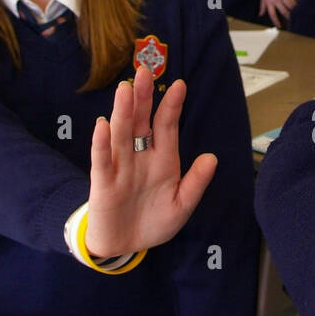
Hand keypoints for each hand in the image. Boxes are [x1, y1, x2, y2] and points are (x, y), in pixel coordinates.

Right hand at [86, 68, 216, 259]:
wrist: (126, 246)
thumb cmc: (154, 221)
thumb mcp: (182, 205)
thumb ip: (195, 183)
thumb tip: (212, 158)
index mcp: (163, 159)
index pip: (167, 127)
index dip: (171, 106)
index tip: (179, 84)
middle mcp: (141, 157)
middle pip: (141, 122)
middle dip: (142, 97)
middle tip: (143, 70)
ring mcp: (120, 167)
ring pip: (121, 135)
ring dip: (122, 112)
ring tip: (124, 89)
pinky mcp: (103, 183)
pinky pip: (102, 162)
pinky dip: (102, 145)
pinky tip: (103, 126)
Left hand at [258, 0, 294, 26]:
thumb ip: (262, 7)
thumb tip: (260, 15)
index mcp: (269, 2)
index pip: (272, 14)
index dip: (276, 21)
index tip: (279, 27)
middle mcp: (276, 0)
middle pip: (283, 11)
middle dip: (288, 17)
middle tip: (292, 21)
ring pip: (289, 6)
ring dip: (293, 11)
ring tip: (296, 15)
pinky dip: (295, 4)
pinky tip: (297, 7)